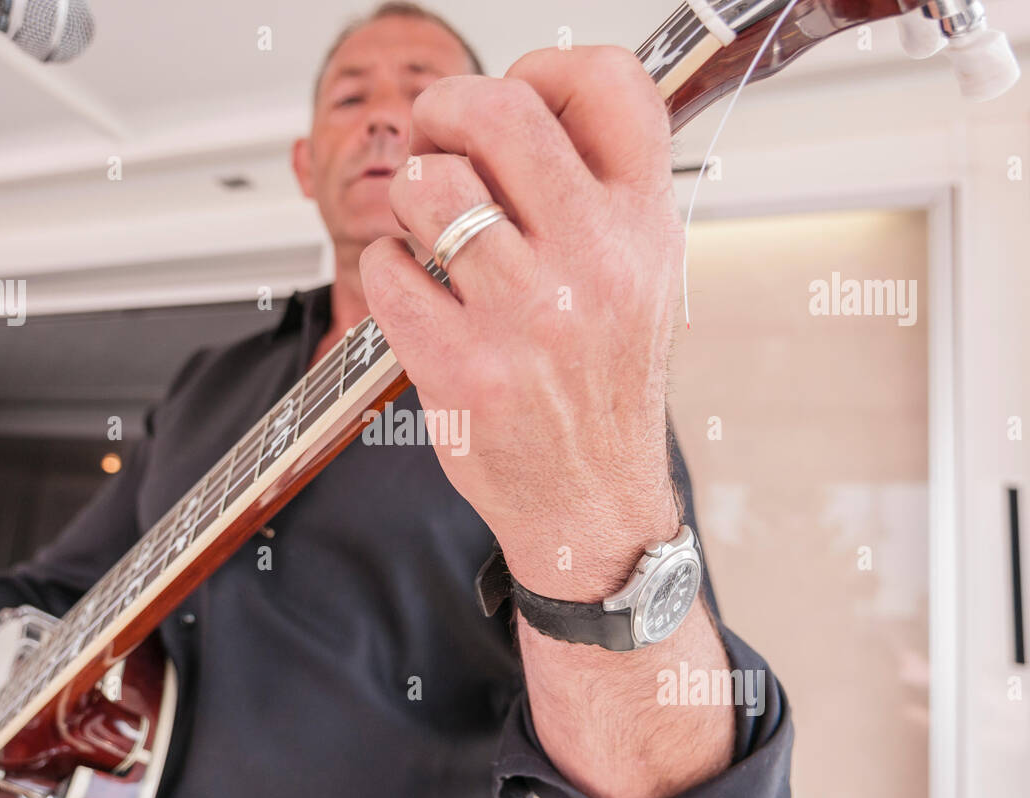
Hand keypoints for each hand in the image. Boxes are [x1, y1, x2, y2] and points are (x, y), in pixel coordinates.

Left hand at [360, 46, 682, 601]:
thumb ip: (596, 192)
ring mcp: (528, 318)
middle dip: (444, 108)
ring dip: (408, 195)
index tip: (518, 93)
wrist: (593, 499)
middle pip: (500, 110)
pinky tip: (414, 290)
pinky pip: (388, 270)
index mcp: (644, 227)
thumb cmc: (603, 387)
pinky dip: (386, 269)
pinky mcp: (464, 370)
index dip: (547, 65)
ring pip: (429, 186)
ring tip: (425, 229)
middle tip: (435, 138)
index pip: (612, 85)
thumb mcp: (642, 276)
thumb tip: (511, 110)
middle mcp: (595, 264)